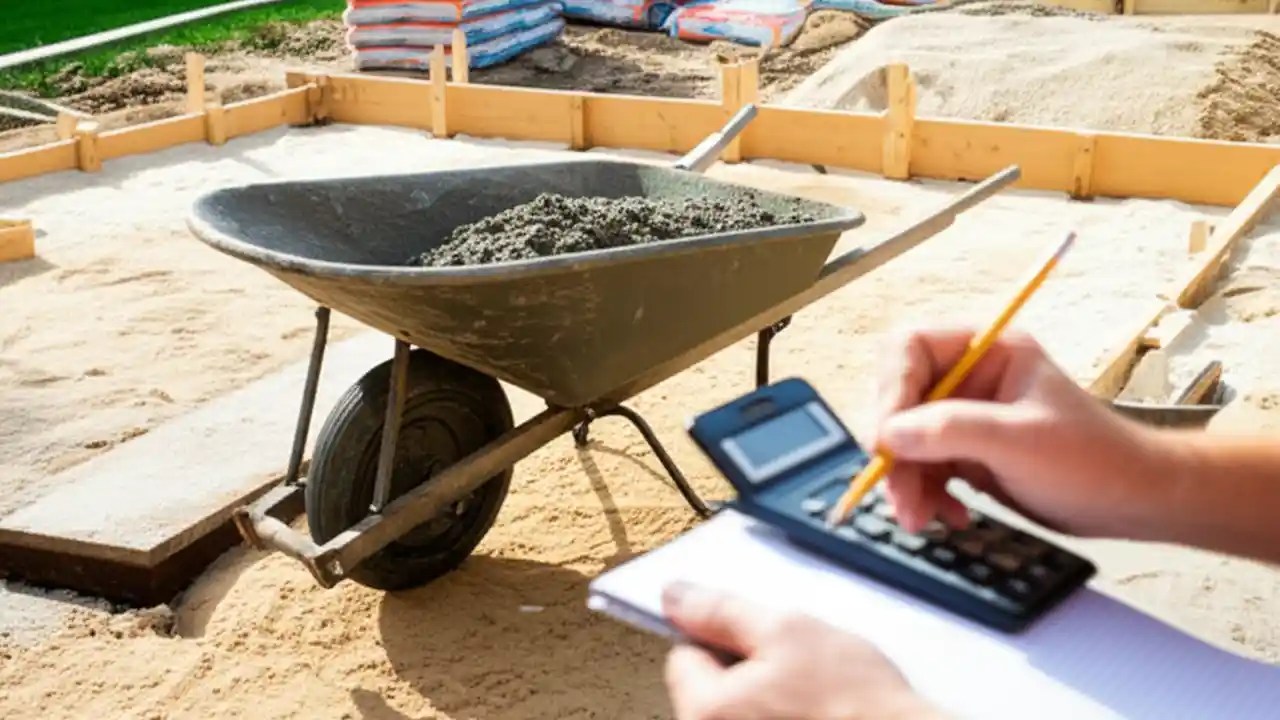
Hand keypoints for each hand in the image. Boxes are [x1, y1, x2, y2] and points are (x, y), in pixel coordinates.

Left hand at [661, 582, 942, 719]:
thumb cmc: (855, 700)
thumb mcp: (787, 631)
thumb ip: (720, 611)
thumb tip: (672, 597)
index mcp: (703, 711)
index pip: (684, 656)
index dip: (724, 638)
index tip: (764, 642)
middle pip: (710, 690)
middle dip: (747, 672)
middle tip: (798, 670)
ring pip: (743, 710)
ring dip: (771, 699)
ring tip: (816, 699)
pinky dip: (788, 717)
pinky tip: (819, 716)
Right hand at [871, 326, 1161, 537]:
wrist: (1132, 502)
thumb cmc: (1092, 460)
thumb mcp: (1019, 442)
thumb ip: (950, 430)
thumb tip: (888, 434)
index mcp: (986, 349)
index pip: (910, 350)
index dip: (891, 391)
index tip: (886, 439)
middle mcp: (970, 376)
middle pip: (900, 398)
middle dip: (895, 448)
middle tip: (898, 493)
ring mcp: (966, 414)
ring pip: (905, 440)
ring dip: (906, 481)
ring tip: (919, 520)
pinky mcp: (966, 451)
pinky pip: (923, 467)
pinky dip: (925, 494)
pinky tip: (948, 515)